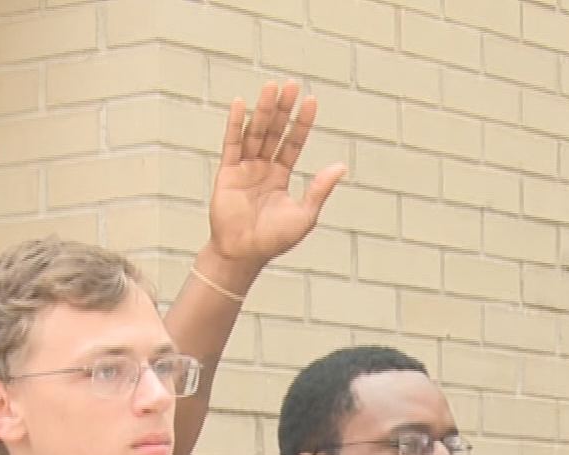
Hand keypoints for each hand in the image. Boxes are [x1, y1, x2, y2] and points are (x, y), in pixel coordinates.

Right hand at [206, 80, 347, 277]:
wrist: (244, 254)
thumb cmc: (274, 240)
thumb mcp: (305, 215)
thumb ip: (320, 189)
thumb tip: (341, 166)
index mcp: (281, 176)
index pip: (293, 143)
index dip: (302, 123)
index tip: (311, 101)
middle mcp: (262, 168)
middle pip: (274, 132)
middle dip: (283, 109)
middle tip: (291, 84)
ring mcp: (244, 168)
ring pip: (255, 133)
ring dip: (263, 110)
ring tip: (271, 86)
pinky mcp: (227, 172)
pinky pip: (232, 144)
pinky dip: (236, 124)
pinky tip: (241, 104)